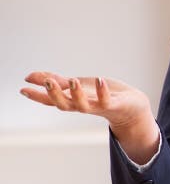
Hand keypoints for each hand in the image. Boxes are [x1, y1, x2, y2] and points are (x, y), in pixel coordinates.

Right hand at [20, 71, 159, 162]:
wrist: (132, 106)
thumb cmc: (102, 95)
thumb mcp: (76, 86)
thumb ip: (56, 81)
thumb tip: (29, 77)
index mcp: (73, 101)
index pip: (51, 101)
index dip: (37, 96)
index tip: (23, 89)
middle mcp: (83, 106)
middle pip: (64, 106)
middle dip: (55, 95)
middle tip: (48, 82)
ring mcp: (98, 107)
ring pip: (84, 106)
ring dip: (77, 94)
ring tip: (73, 80)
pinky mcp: (114, 105)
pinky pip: (107, 101)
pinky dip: (103, 91)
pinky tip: (99, 80)